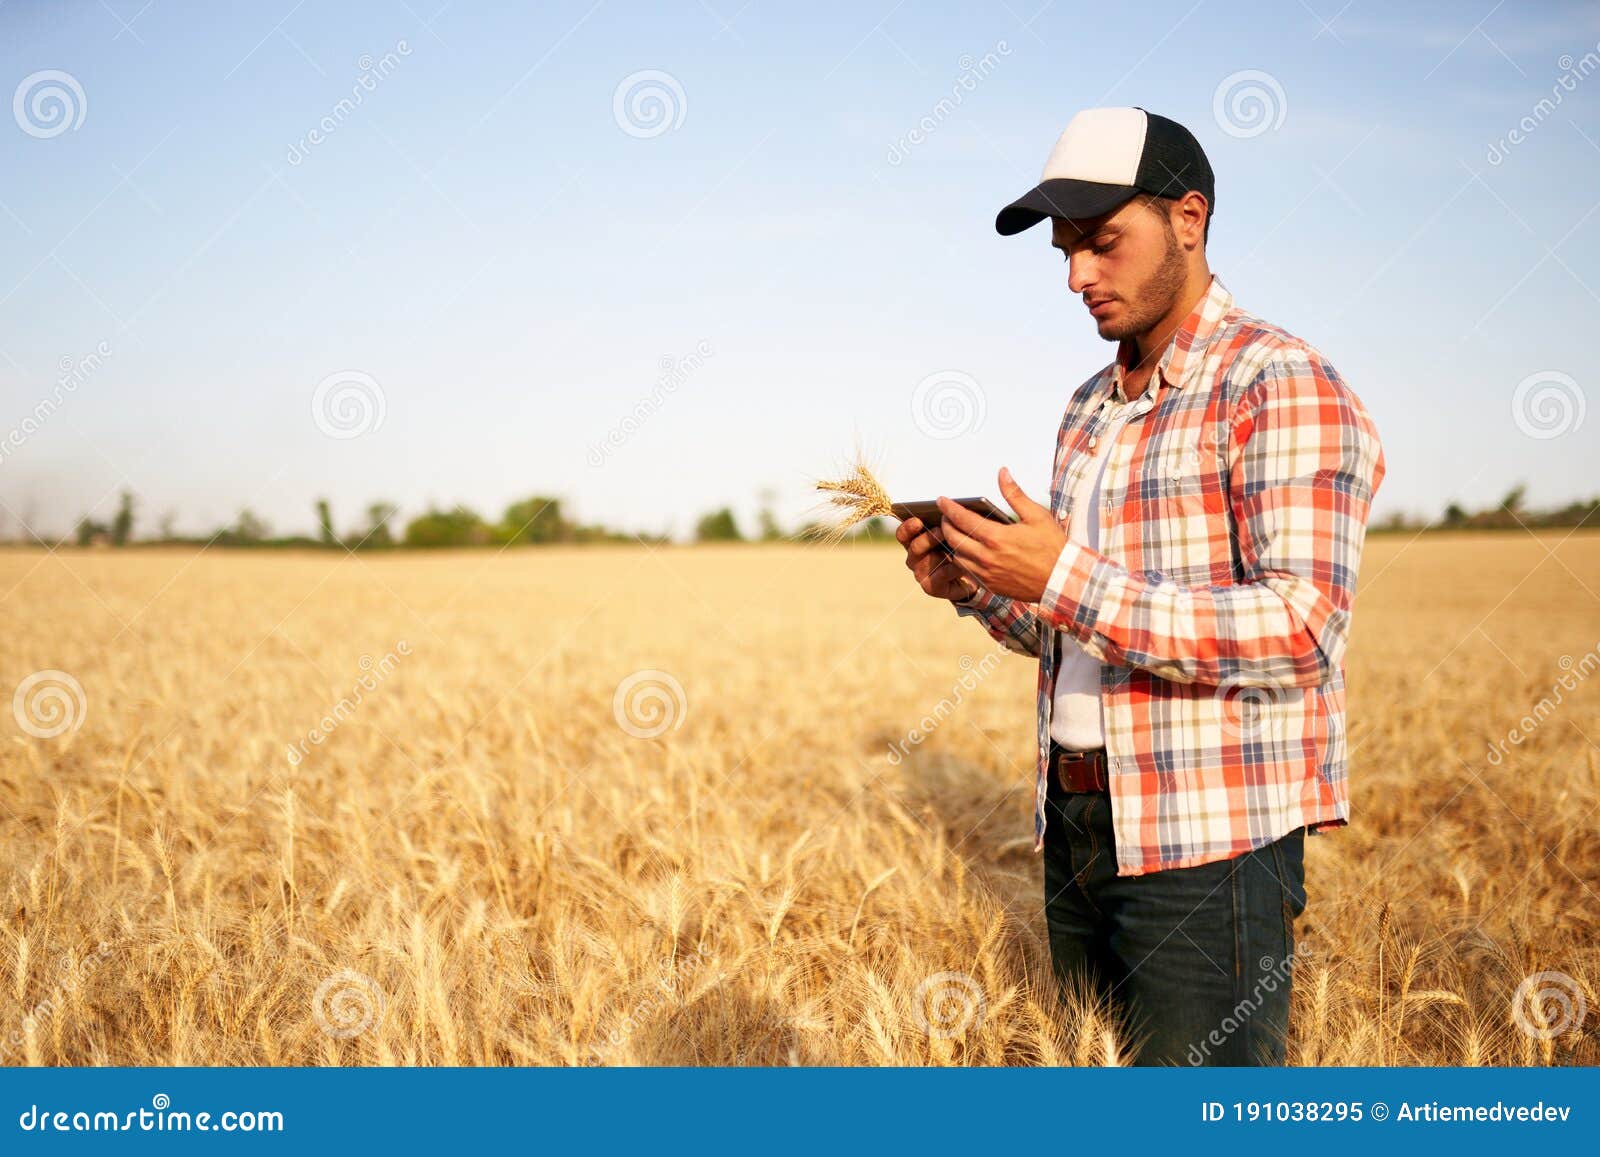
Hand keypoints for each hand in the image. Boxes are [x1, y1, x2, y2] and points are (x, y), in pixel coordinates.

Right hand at [896, 516, 978, 601]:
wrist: (972, 576)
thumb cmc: (959, 549)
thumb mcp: (952, 533)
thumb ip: (947, 523)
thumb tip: (951, 507)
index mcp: (914, 541)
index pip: (903, 534)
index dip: (907, 527)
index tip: (918, 521)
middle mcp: (914, 558)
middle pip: (913, 546)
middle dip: (927, 538)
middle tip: (940, 531)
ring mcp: (920, 573)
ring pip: (925, 561)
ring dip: (940, 552)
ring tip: (954, 544)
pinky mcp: (930, 587)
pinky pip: (940, 575)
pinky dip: (952, 568)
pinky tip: (962, 563)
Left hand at [937, 467, 1065, 603]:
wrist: (1062, 580)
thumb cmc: (1052, 546)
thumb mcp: (1036, 515)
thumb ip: (1014, 494)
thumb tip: (1002, 473)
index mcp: (996, 537)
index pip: (962, 519)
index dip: (948, 508)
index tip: (940, 500)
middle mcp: (987, 557)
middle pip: (953, 538)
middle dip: (946, 525)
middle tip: (946, 516)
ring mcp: (987, 574)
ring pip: (957, 557)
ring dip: (953, 544)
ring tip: (955, 533)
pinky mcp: (991, 585)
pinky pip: (968, 572)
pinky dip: (963, 560)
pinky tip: (967, 552)